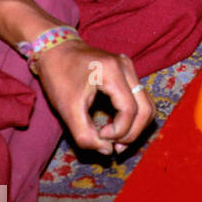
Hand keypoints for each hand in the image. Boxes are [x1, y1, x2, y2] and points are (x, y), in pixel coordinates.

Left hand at [35, 41, 154, 156]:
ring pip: (146, 105)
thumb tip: (108, 151)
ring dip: (135, 127)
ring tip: (116, 141)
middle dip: (132, 133)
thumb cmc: (59, 76)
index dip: (119, 132)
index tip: (99, 137)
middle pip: (146, 108)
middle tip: (114, 147)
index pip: (130, 110)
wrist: (56, 50)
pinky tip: (115, 128)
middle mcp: (126, 67)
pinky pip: (138, 99)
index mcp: (113, 72)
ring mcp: (129, 68)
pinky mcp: (126, 73)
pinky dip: (132, 117)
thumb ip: (85, 134)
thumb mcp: (67, 109)